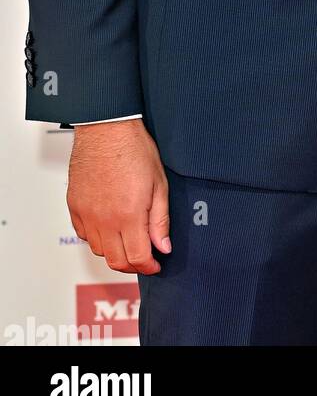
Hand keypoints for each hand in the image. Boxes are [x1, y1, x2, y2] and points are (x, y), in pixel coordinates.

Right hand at [67, 119, 170, 274]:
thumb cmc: (134, 149)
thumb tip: (163, 246)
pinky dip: (97, 238)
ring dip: (115, 252)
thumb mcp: (159, 184)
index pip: (137, 258)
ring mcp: (86, 214)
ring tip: (128, 240)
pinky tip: (109, 227)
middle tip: (144, 257)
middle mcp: (104, 219)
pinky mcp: (74, 207)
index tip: (156, 264)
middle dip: (133, 265)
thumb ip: (160, 220)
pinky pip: (84, 235)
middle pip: (116, 261)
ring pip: (99, 250)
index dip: (149, 266)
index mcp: (128, 215)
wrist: (106, 128)